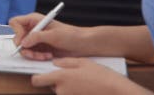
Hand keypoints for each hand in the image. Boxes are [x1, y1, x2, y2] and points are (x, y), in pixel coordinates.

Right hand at [9, 12, 87, 60]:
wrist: (82, 45)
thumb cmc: (70, 35)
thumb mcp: (53, 35)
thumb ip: (37, 37)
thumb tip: (23, 42)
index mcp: (34, 20)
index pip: (15, 23)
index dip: (17, 32)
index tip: (23, 42)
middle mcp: (32, 29)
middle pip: (18, 38)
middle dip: (25, 48)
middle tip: (33, 54)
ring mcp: (35, 39)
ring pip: (24, 49)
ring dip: (33, 54)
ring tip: (45, 56)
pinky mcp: (39, 48)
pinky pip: (31, 55)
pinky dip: (37, 57)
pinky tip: (48, 56)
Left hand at [31, 58, 151, 94]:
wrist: (117, 91)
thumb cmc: (101, 75)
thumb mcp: (82, 62)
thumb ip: (64, 62)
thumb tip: (54, 63)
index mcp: (60, 78)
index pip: (36, 80)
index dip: (37, 77)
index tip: (42, 73)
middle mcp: (61, 90)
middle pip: (50, 86)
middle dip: (56, 80)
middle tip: (70, 74)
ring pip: (60, 91)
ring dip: (66, 86)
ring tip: (80, 80)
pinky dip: (73, 91)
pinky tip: (84, 86)